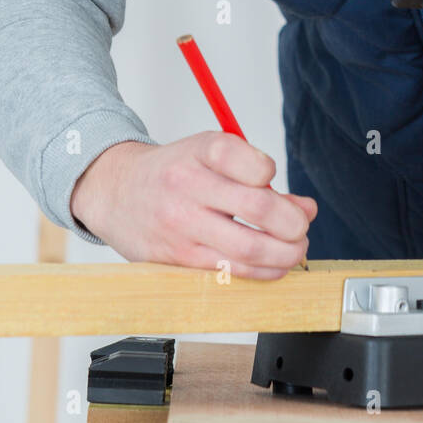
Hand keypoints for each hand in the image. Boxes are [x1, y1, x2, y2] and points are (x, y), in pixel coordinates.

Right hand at [70, 133, 316, 278]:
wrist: (115, 192)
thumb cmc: (173, 172)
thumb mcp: (211, 156)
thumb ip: (258, 178)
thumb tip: (307, 209)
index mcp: (201, 151)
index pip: (252, 162)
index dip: (271, 173)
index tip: (271, 178)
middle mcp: (188, 185)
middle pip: (259, 208)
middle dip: (294, 223)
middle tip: (301, 227)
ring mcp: (182, 225)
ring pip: (249, 248)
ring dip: (286, 253)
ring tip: (295, 249)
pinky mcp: (178, 258)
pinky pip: (231, 271)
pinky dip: (263, 271)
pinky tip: (274, 265)